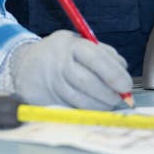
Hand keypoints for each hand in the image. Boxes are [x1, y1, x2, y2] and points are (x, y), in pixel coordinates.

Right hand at [9, 30, 132, 109]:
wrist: (26, 64)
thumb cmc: (61, 53)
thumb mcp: (79, 42)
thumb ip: (103, 53)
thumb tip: (123, 71)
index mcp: (70, 45)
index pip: (95, 58)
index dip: (113, 73)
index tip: (126, 85)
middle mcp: (58, 64)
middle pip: (87, 82)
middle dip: (109, 94)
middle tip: (120, 97)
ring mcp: (51, 84)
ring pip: (81, 101)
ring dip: (100, 105)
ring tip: (108, 102)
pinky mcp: (47, 101)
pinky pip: (73, 110)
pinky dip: (87, 111)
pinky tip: (92, 106)